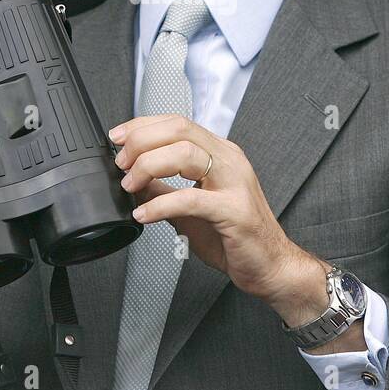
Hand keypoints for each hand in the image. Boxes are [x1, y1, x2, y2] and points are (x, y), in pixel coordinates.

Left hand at [111, 114, 329, 324]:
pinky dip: (161, 204)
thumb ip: (164, 191)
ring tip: (130, 185)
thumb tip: (133, 182)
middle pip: (179, 129)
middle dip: (141, 141)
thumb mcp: (190, 208)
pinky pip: (191, 199)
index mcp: (219, 154)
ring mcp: (234, 183)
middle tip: (121, 164)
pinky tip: (144, 215)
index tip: (117, 138)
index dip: (143, 126)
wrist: (271, 267)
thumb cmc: (236, 237)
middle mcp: (228, 161)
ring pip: (185, 154)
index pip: (177, 123)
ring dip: (148, 166)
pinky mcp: (234, 211)